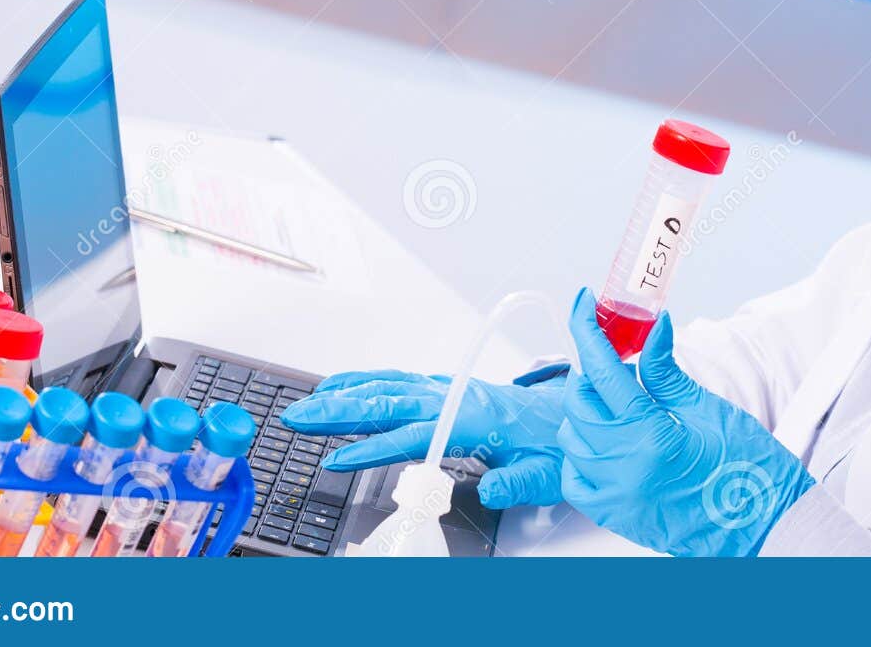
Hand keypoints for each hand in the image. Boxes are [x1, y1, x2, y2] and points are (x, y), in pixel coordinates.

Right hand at [280, 369, 563, 508]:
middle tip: (300, 418)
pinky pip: (397, 379)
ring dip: (344, 393)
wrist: (570, 414)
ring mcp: (446, 388)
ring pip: (387, 386)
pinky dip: (364, 380)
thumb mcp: (545, 473)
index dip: (375, 448)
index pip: (414, 435)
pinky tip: (339, 386)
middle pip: (388, 402)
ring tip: (307, 405)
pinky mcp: (443, 388)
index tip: (338, 459)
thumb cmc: (554, 442)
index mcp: (475, 418)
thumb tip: (492, 490)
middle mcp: (455, 396)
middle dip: (340, 410)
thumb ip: (517, 483)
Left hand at [558, 288, 812, 555]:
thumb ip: (667, 371)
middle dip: (591, 372)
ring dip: (586, 412)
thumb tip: (653, 328)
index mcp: (652, 435)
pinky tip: (608, 441)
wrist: (767, 528)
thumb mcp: (709, 410)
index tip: (582, 303)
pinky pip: (574, 479)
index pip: (602, 370)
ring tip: (620, 405)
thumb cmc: (750, 472)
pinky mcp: (615, 516)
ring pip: (571, 438)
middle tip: (616, 362)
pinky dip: (581, 453)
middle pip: (579, 402)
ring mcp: (616, 496)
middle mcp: (625, 468)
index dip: (586, 329)